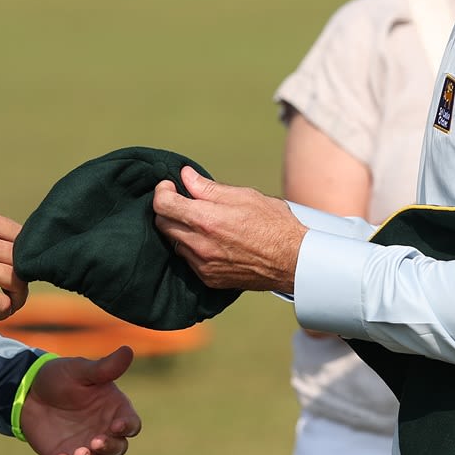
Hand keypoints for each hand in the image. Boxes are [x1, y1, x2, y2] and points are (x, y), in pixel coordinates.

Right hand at [0, 209, 26, 318]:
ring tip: (10, 304)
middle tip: (16, 287)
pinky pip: (2, 302)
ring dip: (19, 296)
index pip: (21, 234)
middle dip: (24, 275)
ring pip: (18, 282)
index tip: (21, 264)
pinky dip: (4, 310)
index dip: (26, 252)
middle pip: (23, 259)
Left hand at [18, 346, 141, 454]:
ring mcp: (88, 446)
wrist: (28, 393)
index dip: (128, 427)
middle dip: (110, 448)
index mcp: (114, 409)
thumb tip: (128, 350)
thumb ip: (104, 367)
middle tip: (93, 441)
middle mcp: (105, 430)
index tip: (116, 426)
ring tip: (78, 454)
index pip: (132, 424)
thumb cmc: (60, 377)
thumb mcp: (81, 370)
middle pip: (120, 448)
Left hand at [152, 166, 305, 292]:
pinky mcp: (209, 278)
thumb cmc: (273, 224)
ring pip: (174, 242)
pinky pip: (187, 260)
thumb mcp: (244, 195)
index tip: (169, 186)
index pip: (163, 205)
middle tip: (183, 200)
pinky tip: (209, 239)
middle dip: (168, 209)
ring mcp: (203, 264)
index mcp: (206, 220)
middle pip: (162, 224)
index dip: (162, 191)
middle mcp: (200, 245)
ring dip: (179, 229)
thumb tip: (186, 176)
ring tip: (199, 220)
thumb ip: (208, 188)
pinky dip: (191, 247)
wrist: (293, 261)